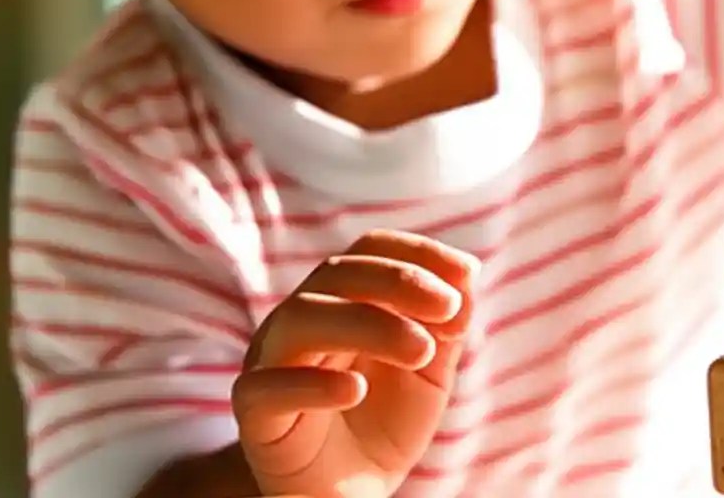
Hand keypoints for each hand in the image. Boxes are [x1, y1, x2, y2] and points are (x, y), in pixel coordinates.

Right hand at [231, 231, 477, 497]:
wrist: (346, 493)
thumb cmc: (383, 422)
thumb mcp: (428, 373)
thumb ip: (445, 328)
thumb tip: (466, 278)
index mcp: (340, 302)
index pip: (368, 251)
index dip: (416, 252)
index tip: (467, 272)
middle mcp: (301, 321)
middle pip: (336, 274)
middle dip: (399, 282)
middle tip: (450, 309)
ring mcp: (272, 364)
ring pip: (301, 319)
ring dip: (368, 324)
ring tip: (420, 351)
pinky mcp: (257, 417)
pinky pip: (265, 389)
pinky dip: (310, 383)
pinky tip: (355, 390)